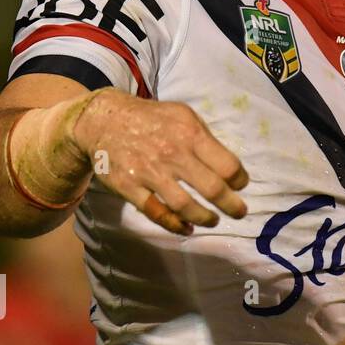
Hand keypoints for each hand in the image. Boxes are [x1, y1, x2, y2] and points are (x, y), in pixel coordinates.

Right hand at [70, 89, 249, 235]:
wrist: (103, 120)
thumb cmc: (151, 118)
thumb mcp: (183, 115)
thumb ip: (205, 138)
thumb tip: (228, 166)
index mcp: (190, 134)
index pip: (227, 165)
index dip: (239, 180)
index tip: (241, 186)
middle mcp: (172, 154)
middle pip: (212, 189)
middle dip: (231, 205)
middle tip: (239, 212)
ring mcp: (149, 172)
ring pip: (185, 206)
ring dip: (205, 218)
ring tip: (214, 220)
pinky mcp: (129, 187)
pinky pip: (156, 213)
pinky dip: (175, 225)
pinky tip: (187, 228)